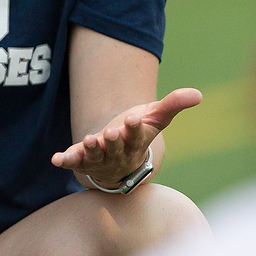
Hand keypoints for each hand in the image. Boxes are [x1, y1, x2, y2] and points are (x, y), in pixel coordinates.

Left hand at [51, 88, 202, 184]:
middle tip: (110, 132)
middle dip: (114, 141)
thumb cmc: (138, 134)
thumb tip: (198, 94)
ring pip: (96, 156)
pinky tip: (56, 158)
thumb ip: (173, 105)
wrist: (119, 159)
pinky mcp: (82, 160)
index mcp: (136, 142)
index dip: (134, 129)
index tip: (132, 119)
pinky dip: (66, 161)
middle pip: (117, 148)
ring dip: (92, 149)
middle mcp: (119, 153)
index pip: (137, 136)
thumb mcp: (155, 117)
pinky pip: (74, 162)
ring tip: (89, 140)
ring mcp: (100, 158)